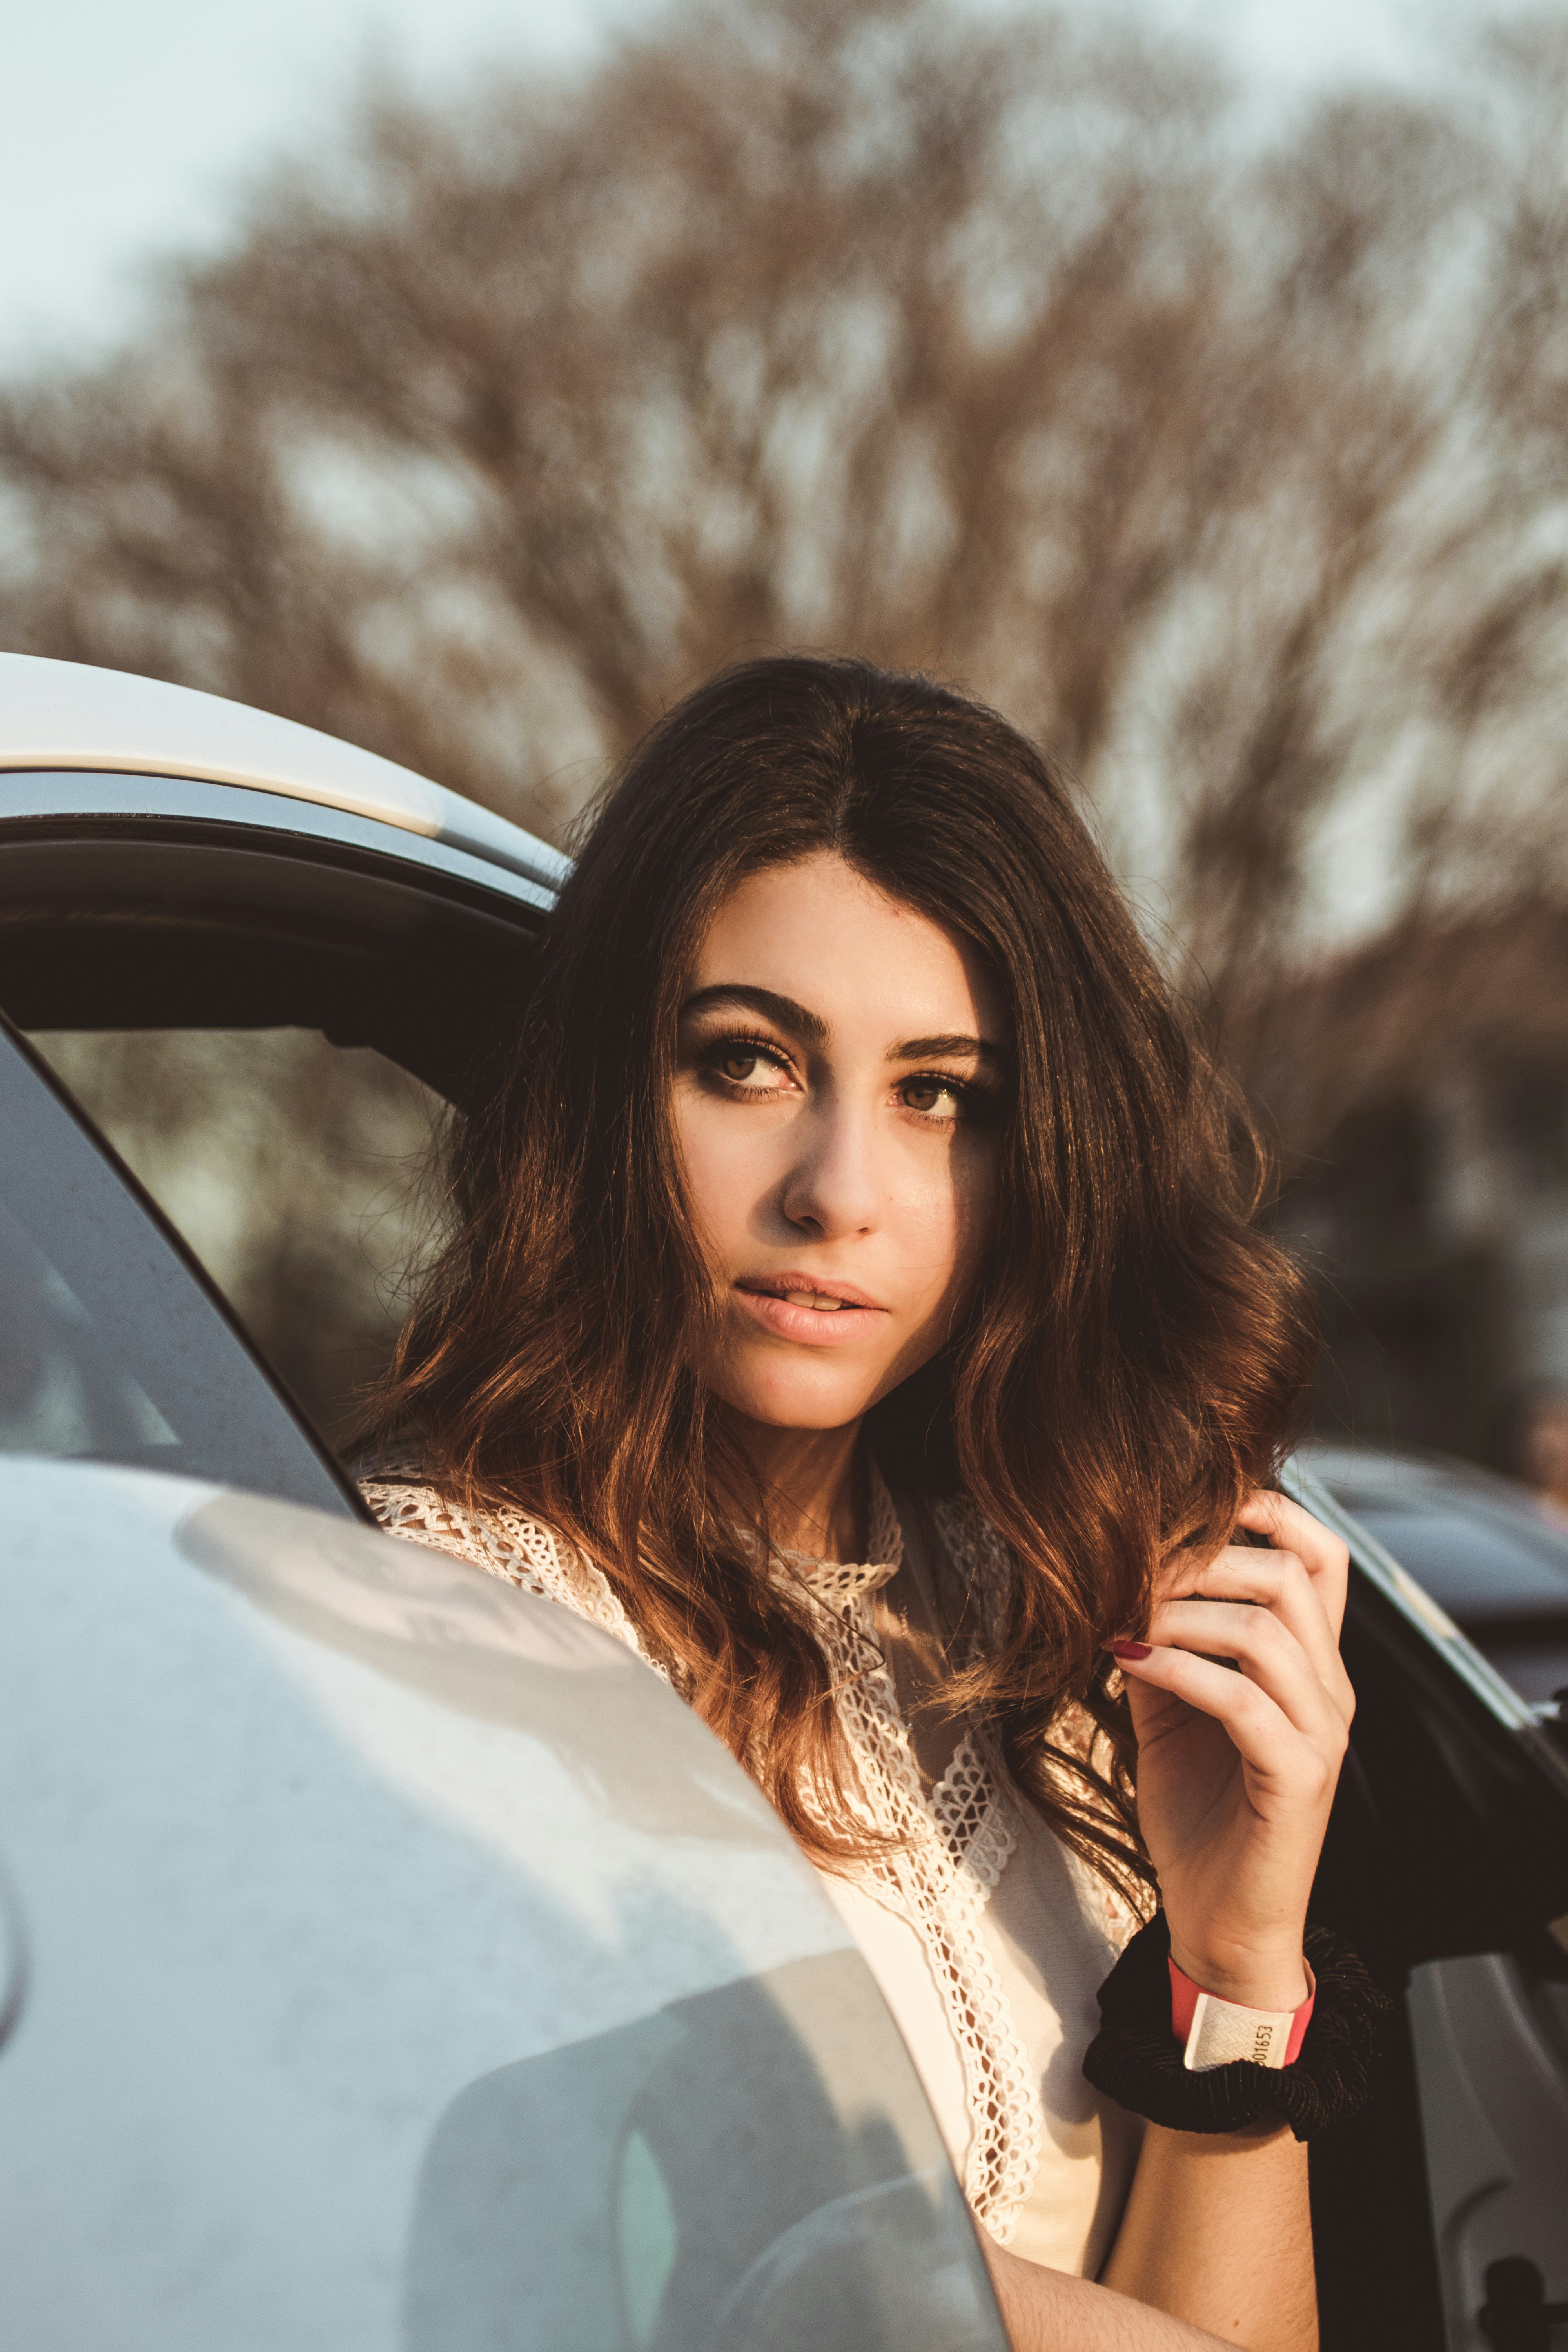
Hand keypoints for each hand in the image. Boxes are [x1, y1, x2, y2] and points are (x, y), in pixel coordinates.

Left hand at [1111, 1490, 1353, 2011]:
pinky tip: (1131, 1661)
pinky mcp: (1300, 1778)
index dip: (1268, 1511)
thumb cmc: (1199, 1816)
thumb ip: (1162, 1646)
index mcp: (1311, 1666)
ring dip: (1184, 1611)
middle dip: (1205, 1557)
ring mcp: (1322, 1733)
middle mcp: (1331, 1690)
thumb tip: (1119, 1583)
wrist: (1222, 1923)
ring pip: (1267, 1630)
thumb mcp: (1169, 1713)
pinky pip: (1243, 1699)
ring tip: (1126, 1619)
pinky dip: (1181, 1669)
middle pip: (1290, 1577)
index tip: (1190, 1505)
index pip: (1322, 1557)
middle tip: (1133, 1571)